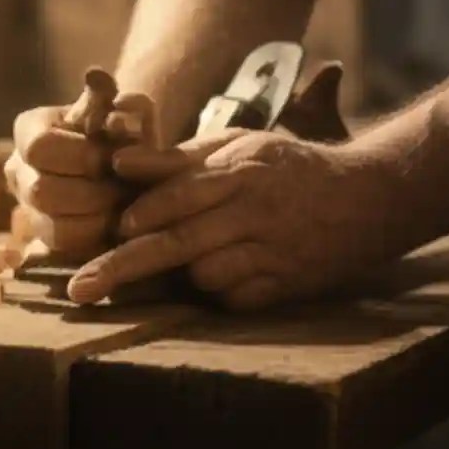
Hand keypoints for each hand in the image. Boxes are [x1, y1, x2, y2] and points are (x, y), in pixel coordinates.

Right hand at [4, 106, 124, 257]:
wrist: (131, 165)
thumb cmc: (126, 134)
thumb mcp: (130, 111)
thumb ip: (117, 99)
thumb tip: (98, 79)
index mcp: (29, 130)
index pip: (40, 147)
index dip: (81, 156)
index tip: (115, 158)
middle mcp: (18, 171)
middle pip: (42, 191)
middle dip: (93, 192)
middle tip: (126, 188)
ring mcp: (27, 208)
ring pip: (53, 227)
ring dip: (98, 218)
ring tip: (125, 205)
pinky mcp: (43, 240)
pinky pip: (66, 250)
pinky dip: (98, 238)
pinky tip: (120, 222)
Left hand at [66, 129, 398, 308]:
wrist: (370, 198)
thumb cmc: (289, 169)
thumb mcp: (239, 148)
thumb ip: (177, 159)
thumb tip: (118, 162)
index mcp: (239, 171)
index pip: (179, 195)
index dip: (144, 214)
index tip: (116, 228)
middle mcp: (253, 212)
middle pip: (177, 244)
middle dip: (122, 268)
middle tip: (79, 290)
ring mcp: (272, 252)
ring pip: (205, 277)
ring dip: (186, 275)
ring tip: (200, 257)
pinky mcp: (286, 286)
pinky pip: (235, 300)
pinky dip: (221, 293)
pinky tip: (231, 272)